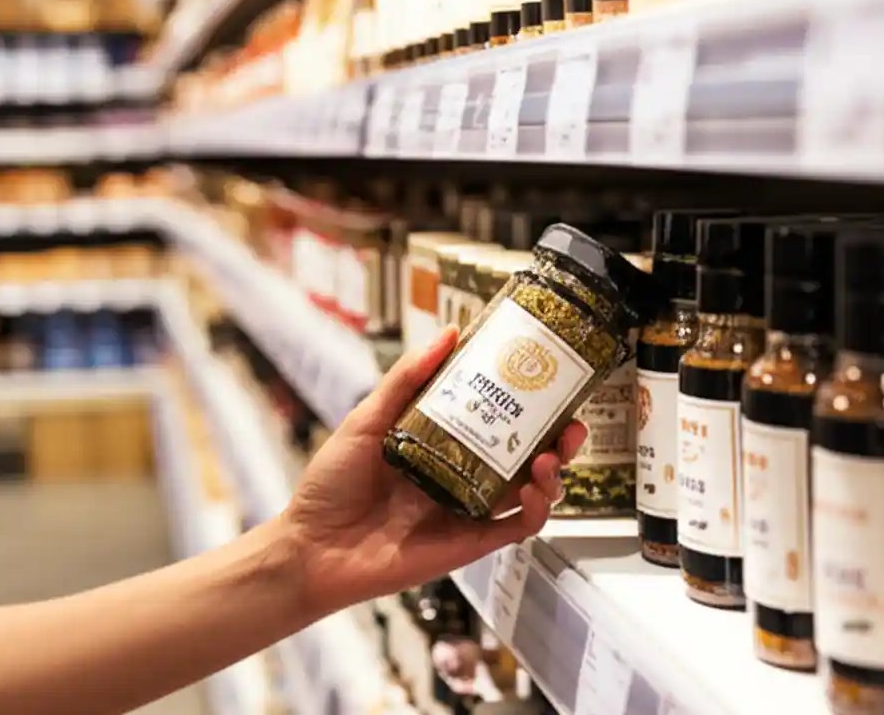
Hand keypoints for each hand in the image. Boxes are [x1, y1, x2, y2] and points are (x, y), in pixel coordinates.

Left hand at [283, 327, 586, 616]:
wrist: (312, 547)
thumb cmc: (330, 486)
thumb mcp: (367, 420)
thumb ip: (407, 380)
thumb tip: (446, 335)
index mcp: (444, 445)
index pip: (500, 421)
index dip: (532, 406)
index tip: (549, 383)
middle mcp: (464, 476)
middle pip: (529, 457)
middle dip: (560, 441)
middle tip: (571, 425)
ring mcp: (470, 510)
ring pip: (533, 493)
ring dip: (554, 475)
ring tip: (550, 459)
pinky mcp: (470, 543)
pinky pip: (515, 529)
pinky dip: (535, 512)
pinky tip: (532, 494)